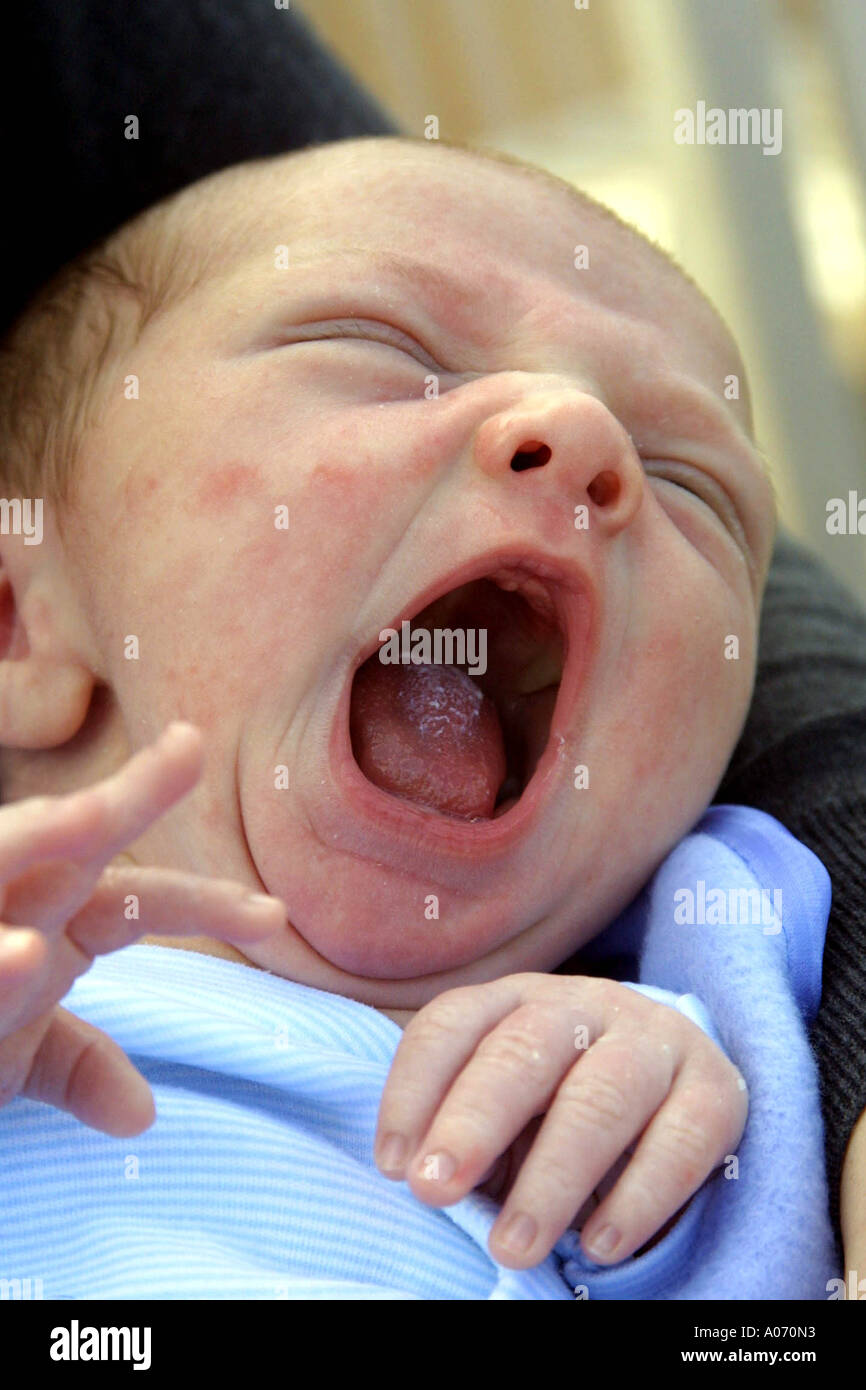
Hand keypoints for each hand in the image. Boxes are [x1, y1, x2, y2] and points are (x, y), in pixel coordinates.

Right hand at [0, 722, 284, 1136]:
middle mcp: (12, 897)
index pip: (137, 899)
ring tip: (97, 816)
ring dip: (44, 835)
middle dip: (127, 798)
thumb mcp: (10, 1054)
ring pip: (3, 856)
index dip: (203, 902)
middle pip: (75, 838)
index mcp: (53, 915)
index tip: (274, 916)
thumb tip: (141, 1116)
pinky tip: (20, 955)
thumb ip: (76, 1065)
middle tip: (189, 747)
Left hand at [374, 972, 746, 1268]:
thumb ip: (462, 1128)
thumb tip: (416, 1177)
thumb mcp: (506, 1103)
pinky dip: (638, 1199)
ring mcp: (654, 1040)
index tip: (393, 1167)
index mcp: (517, 999)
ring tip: (513, 1247)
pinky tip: (599, 1245)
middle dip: (473, 1123)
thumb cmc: (560, 1103)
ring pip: (600, 1097)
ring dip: (551, 1177)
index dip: (415, 1092)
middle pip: (522, 1052)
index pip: (452, 1025)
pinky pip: (679, 1141)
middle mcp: (584, 1005)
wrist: (675, 1083)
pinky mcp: (714, 1088)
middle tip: (435, 1191)